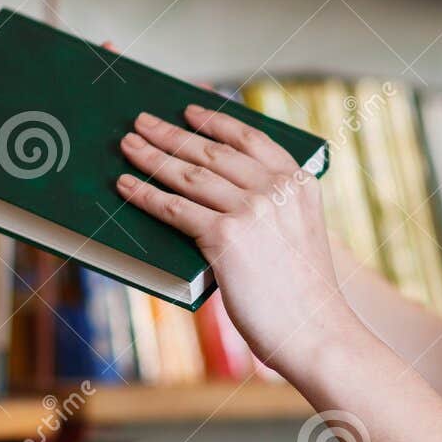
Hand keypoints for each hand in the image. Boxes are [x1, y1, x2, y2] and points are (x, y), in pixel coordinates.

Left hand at [114, 105, 359, 376]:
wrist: (315, 330)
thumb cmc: (304, 293)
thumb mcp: (299, 232)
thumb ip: (271, 206)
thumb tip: (215, 188)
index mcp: (298, 182)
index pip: (250, 137)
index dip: (215, 121)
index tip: (190, 111)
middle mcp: (276, 188)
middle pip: (212, 151)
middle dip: (172, 134)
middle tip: (143, 122)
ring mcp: (251, 209)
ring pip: (189, 174)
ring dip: (152, 157)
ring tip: (128, 146)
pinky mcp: (226, 236)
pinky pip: (175, 208)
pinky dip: (146, 195)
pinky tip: (126, 186)